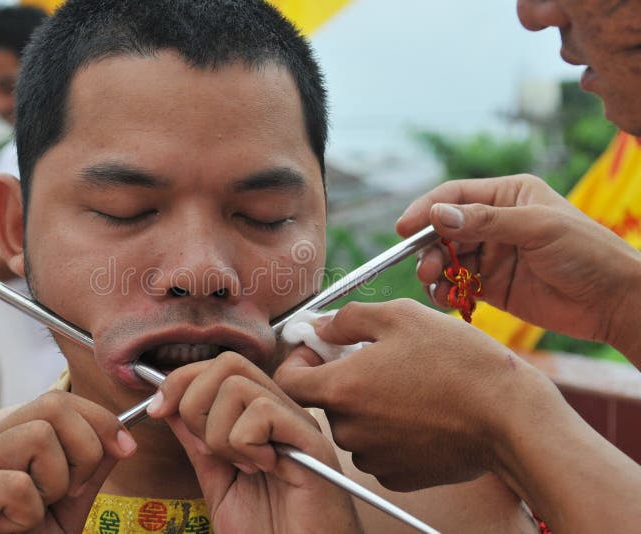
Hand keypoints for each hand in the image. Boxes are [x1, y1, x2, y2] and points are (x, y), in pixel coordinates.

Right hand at [0, 391, 136, 532]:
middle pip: (52, 405)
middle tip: (69, 494)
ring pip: (37, 437)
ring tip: (30, 516)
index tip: (127, 449)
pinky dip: (26, 515)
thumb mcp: (67, 510)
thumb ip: (89, 473)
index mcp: (8, 444)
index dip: (101, 420)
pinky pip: (16, 485)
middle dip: (83, 451)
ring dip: (53, 486)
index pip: (57, 401)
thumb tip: (121, 437)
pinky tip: (8, 530)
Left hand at [148, 352, 361, 532]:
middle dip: (194, 402)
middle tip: (205, 448)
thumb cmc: (269, 531)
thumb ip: (197, 443)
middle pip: (227, 363)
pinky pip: (261, 412)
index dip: (181, 381)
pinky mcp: (311, 441)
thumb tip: (169, 404)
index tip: (158, 411)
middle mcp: (281, 411)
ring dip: (219, 432)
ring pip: (237, 385)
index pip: (218, 366)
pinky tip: (262, 470)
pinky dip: (244, 444)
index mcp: (260, 417)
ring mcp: (297, 423)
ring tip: (240, 466)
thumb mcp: (218, 482)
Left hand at [274, 300, 557, 491]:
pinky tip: (421, 413)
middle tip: (378, 359)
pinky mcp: (399, 477)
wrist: (510, 418)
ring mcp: (374, 458)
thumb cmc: (458, 361)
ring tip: (408, 385)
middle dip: (342, 379)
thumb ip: (348, 318)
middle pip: (324, 402)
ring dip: (367, 406)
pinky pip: (378, 450)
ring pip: (353, 427)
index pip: (287, 381)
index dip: (298, 360)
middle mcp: (351, 430)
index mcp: (342, 388)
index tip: (321, 350)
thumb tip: (321, 327)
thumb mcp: (402, 315)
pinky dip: (390, 432)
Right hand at [396, 174, 640, 358]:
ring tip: (434, 283)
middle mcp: (496, 223)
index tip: (404, 228)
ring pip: (447, 258)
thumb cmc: (586, 252)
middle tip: (426, 268)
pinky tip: (448, 299)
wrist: (614, 301)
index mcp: (508, 196)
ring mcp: (492, 256)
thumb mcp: (537, 228)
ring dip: (435, 270)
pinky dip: (445, 292)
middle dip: (429, 247)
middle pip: (444, 229)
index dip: (426, 209)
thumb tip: (437, 215)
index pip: (455, 196)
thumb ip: (485, 221)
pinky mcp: (492, 287)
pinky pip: (457, 285)